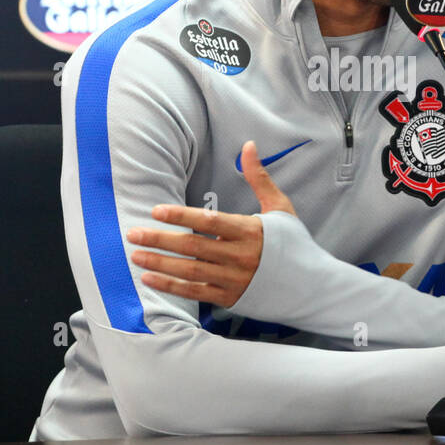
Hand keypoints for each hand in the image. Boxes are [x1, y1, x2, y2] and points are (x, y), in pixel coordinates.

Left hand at [126, 140, 296, 307]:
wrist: (312, 285)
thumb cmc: (294, 243)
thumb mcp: (280, 207)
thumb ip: (259, 178)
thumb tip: (248, 145)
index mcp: (250, 232)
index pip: (210, 222)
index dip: (182, 216)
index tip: (156, 211)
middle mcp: (240, 256)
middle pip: (193, 248)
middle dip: (160, 241)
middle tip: (133, 234)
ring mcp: (234, 280)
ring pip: (190, 272)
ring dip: (160, 264)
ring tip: (135, 256)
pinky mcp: (230, 298)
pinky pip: (196, 293)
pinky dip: (171, 287)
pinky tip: (150, 280)